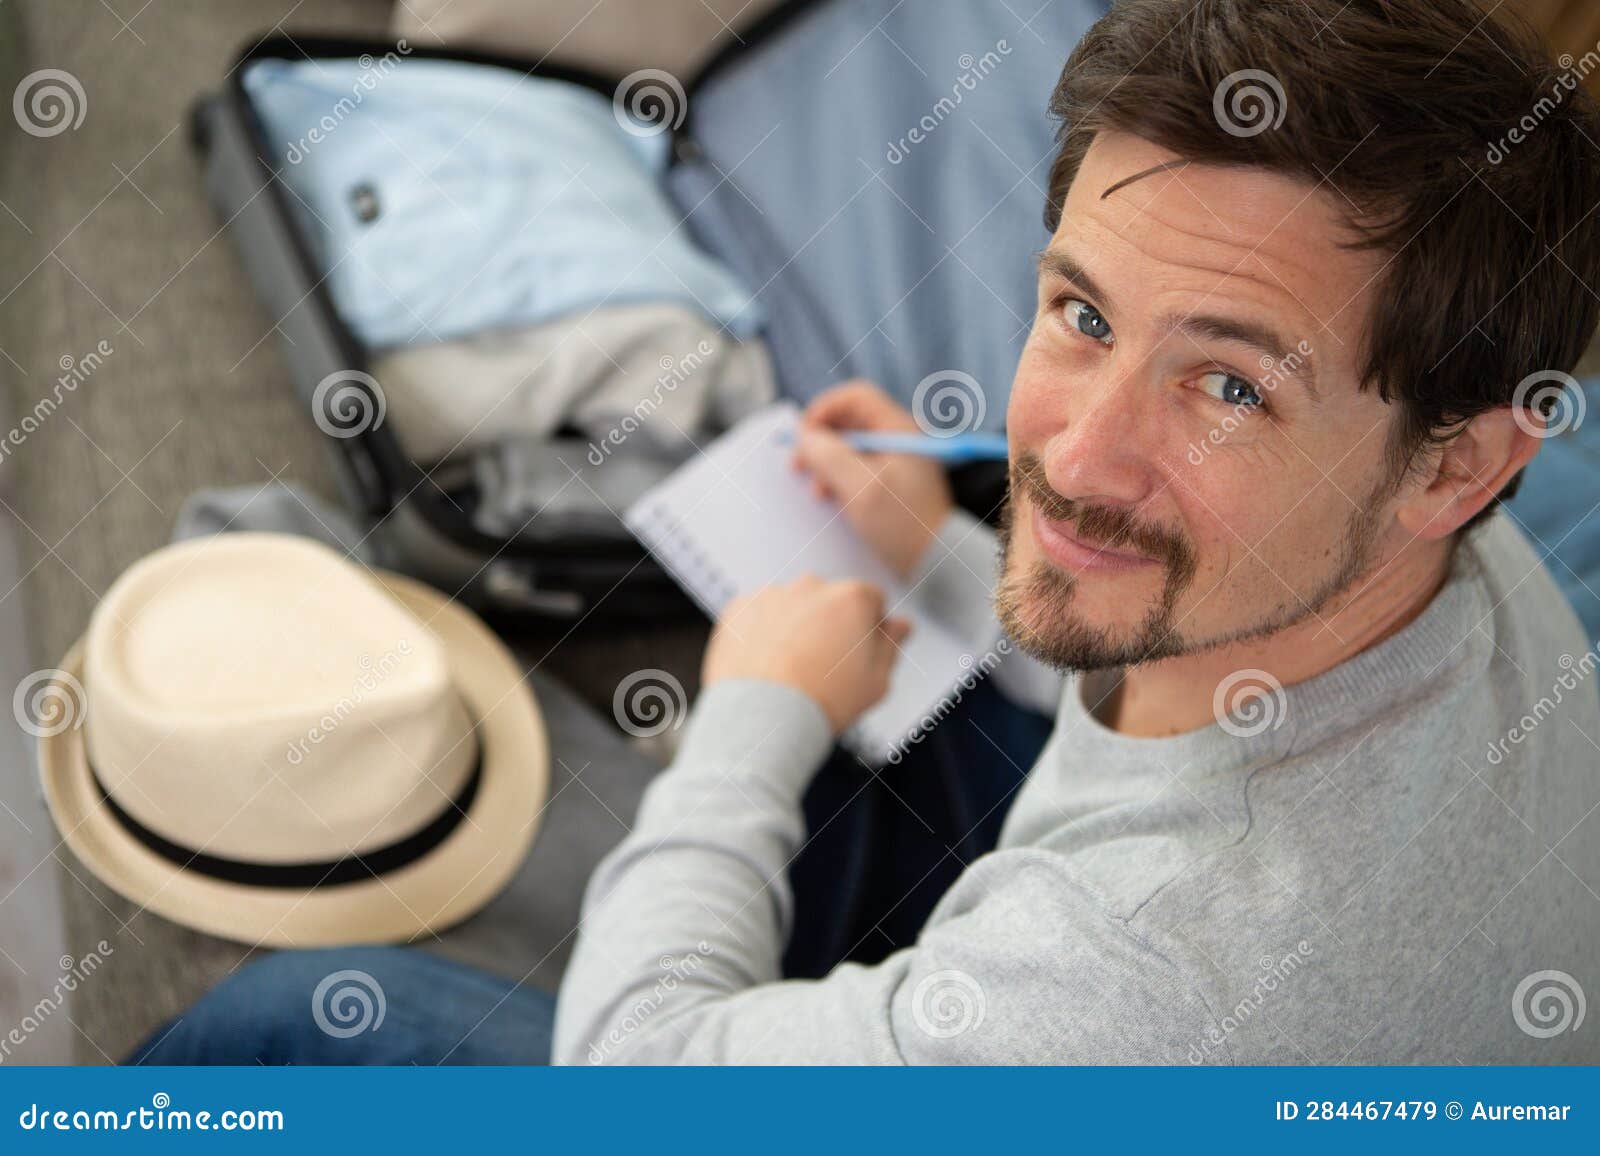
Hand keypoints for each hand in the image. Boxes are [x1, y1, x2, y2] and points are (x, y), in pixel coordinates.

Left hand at [702, 575, 911, 733]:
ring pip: (791, 607)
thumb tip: (902, 625)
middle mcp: (811, 584)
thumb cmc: (825, 703)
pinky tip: (764, 666)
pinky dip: (760, 634)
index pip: (871, 601)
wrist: (762, 719)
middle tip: (822, 669)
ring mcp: (771, 594)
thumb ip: (891, 646)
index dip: (869, 629)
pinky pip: (756, 616)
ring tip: (789, 672)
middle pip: (829, 600)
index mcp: (852, 596)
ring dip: (794, 627)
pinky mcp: (737, 608)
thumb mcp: (876, 682)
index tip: (857, 657)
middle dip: (830, 624)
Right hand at [793, 380, 954, 578]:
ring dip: (826, 463)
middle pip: (849, 421)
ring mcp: (895, 461)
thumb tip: (805, 437)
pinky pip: (856, 469)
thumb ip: (829, 456)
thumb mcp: (861, 488)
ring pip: (849, 447)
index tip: (803, 436)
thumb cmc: (904, 524)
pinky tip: (830, 498)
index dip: (823, 410)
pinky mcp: (890, 484)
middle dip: (820, 440)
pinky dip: (837, 478)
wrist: (936, 561)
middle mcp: (898, 439)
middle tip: (800, 465)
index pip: (855, 397)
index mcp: (898, 429)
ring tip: (817, 490)